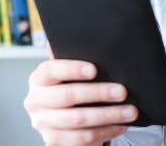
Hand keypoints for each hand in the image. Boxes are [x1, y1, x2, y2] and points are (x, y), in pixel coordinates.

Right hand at [23, 45, 138, 144]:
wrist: (62, 123)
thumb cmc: (70, 89)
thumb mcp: (68, 74)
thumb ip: (72, 58)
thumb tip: (82, 32)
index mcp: (38, 79)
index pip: (51, 70)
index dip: (72, 69)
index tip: (94, 70)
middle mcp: (35, 101)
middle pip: (67, 97)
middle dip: (98, 93)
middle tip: (122, 91)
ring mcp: (43, 124)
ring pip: (78, 121)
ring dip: (108, 116)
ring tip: (130, 111)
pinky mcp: (54, 142)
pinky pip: (83, 139)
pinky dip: (105, 132)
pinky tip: (121, 125)